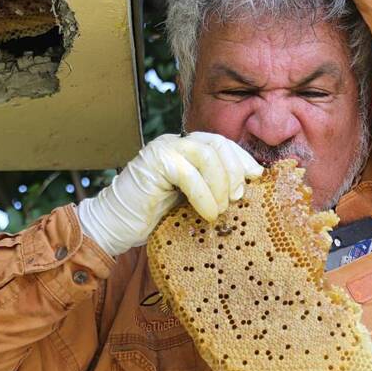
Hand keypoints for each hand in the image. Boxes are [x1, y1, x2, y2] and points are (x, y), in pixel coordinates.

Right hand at [77, 132, 262, 256]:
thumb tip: (246, 192)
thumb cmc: (154, 219)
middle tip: (238, 198)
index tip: (257, 178)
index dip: (242, 159)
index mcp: (186, 149)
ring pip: (206, 154)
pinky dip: (203, 195)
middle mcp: (175, 143)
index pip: (222, 143)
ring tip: (221, 209)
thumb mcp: (191, 201)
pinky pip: (188, 173)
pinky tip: (208, 214)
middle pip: (218, 144)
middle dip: (234, 170)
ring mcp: (162, 150)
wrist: (114, 226)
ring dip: (220, 184)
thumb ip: (211, 189)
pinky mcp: (153, 163)